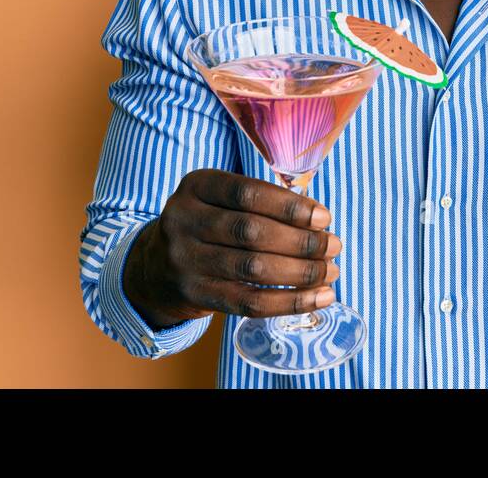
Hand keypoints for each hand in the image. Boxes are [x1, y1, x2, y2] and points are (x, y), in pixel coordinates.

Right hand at [123, 169, 340, 328]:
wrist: (155, 267)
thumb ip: (261, 203)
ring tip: (330, 272)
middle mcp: (185, 220)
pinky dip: (289, 302)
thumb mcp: (220, 200)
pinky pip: (249, 302)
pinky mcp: (194, 294)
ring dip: (301, 273)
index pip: (248, 193)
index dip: (290, 206)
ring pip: (252, 269)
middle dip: (301, 241)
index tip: (324, 218)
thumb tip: (319, 221)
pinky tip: (317, 298)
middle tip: (333, 246)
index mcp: (196, 186)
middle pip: (252, 232)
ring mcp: (185, 259)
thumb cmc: (207, 226)